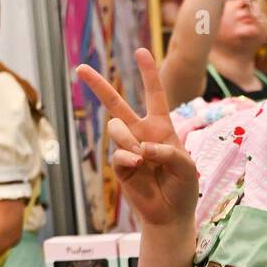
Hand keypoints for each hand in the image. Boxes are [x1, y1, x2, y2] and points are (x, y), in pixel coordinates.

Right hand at [76, 47, 198, 232]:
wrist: (171, 215)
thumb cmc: (183, 188)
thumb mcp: (186, 167)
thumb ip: (168, 152)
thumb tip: (141, 148)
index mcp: (161, 127)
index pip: (154, 95)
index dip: (148, 73)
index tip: (141, 51)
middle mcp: (141, 134)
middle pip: (116, 104)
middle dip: (98, 85)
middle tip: (80, 67)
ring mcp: (129, 149)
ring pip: (116, 128)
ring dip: (129, 139)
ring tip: (143, 157)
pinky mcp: (120, 166)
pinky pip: (118, 153)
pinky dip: (129, 157)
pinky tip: (138, 164)